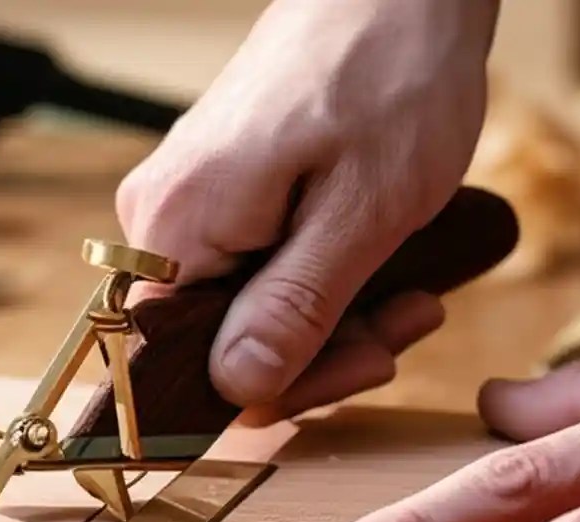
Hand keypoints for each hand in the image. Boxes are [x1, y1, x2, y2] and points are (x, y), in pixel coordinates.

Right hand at [117, 0, 499, 423]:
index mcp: (176, 225)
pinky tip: (387, 272)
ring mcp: (195, 200)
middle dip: (322, 349)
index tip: (352, 372)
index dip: (265, 389)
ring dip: (337, 319)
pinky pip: (264, 266)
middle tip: (403, 329)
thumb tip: (240, 389)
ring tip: (414, 299)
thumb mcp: (361, 214)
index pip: (179, 362)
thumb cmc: (387, 74)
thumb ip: (294, 309)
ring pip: (251, 307)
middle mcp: (165, 216)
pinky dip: (327, 280)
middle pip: (220, 338)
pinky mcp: (229, 188)